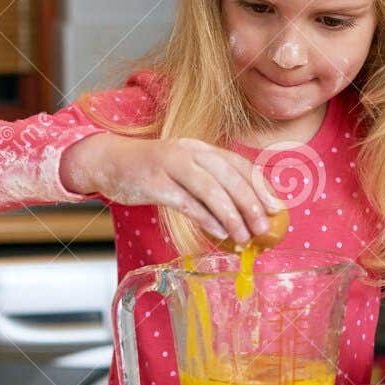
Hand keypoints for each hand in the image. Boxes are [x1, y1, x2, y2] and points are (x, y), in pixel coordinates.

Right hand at [61, 133, 282, 246]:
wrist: (109, 161)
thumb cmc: (151, 170)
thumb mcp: (184, 169)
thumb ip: (209, 183)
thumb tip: (241, 211)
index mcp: (201, 147)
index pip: (239, 164)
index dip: (259, 186)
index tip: (275, 208)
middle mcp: (189, 152)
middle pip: (229, 177)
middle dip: (250, 204)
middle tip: (264, 228)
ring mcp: (171, 165)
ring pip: (210, 190)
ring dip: (231, 216)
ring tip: (244, 237)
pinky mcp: (154, 182)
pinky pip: (186, 202)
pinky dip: (206, 219)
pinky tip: (219, 234)